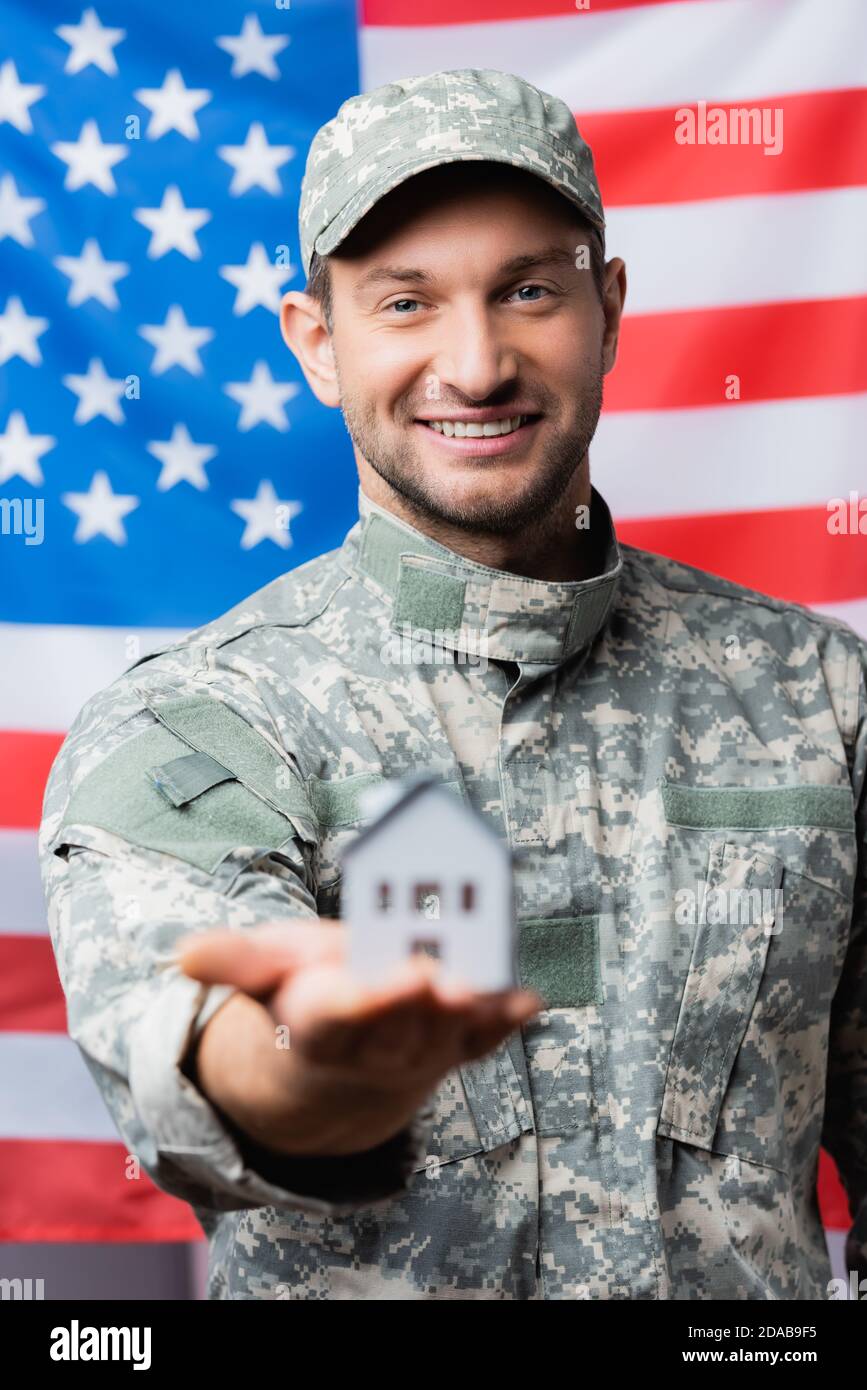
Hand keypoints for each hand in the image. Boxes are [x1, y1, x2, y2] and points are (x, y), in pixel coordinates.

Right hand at [178, 920, 540, 1155]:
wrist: (338, 1060)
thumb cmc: (301, 996)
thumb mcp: (264, 972)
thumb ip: (233, 961)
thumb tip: (181, 956)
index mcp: (319, 1024)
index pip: (347, 1016)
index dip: (379, 997)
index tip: (410, 971)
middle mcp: (372, 1047)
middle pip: (403, 1023)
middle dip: (430, 997)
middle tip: (456, 967)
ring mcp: (418, 1052)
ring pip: (446, 1032)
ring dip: (471, 1008)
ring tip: (493, 973)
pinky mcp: (453, 1047)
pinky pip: (482, 1039)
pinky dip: (505, 1023)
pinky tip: (527, 1001)